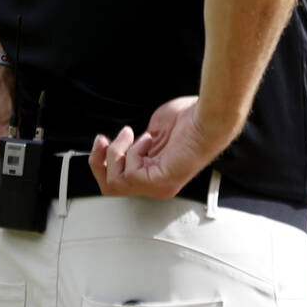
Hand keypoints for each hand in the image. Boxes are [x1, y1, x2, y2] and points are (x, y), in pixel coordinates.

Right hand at [89, 96, 218, 197]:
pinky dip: (133, 151)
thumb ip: (137, 142)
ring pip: (114, 183)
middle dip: (98, 162)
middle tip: (103, 140)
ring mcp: (158, 187)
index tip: (103, 140)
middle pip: (109, 188)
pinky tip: (148, 139)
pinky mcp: (160, 182)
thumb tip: (125, 144)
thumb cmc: (189, 120)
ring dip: (116, 153)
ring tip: (131, 134)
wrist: (207, 117)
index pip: (117, 182)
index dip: (103, 161)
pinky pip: (130, 173)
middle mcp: (155, 186)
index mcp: (155, 175)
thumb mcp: (153, 131)